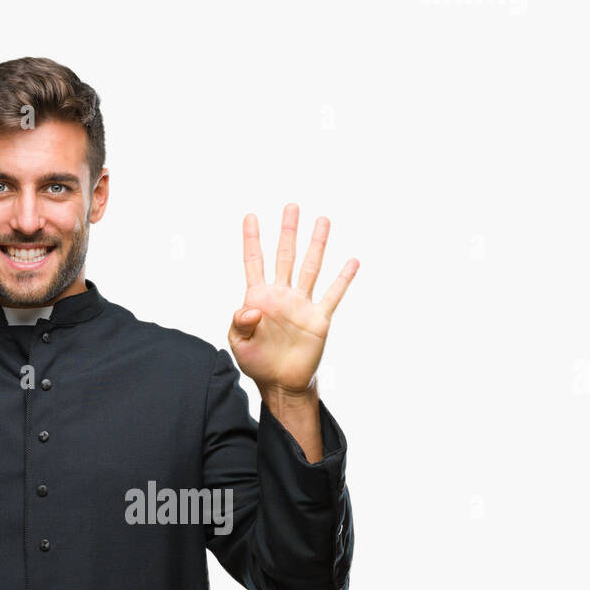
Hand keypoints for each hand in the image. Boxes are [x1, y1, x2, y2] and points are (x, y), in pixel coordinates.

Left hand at [228, 204, 357, 398]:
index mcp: (258, 298)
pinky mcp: (318, 319)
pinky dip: (343, 279)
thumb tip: (252, 309)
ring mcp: (301, 305)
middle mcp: (281, 295)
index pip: (254, 262)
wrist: (281, 383)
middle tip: (292, 206)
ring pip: (310, 268)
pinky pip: (332, 295)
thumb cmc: (256, 363)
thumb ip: (238, 323)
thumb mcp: (237, 344)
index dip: (252, 240)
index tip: (251, 216)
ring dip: (316, 245)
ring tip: (323, 220)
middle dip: (288, 231)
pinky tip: (352, 262)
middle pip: (285, 256)